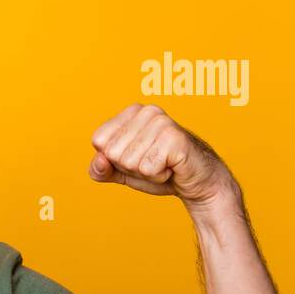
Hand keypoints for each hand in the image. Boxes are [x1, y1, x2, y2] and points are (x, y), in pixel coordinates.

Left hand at [88, 104, 237, 209]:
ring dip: (145, 172)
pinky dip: (158, 176)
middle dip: (130, 167)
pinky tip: (172, 168)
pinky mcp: (174, 138)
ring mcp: (161, 122)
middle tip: (153, 162)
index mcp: (130, 112)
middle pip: (112, 152)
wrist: (196, 182)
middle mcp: (146, 111)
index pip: (98, 141)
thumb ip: (100, 169)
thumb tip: (99, 160)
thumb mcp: (120, 171)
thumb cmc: (157, 171)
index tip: (136, 157)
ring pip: (128, 162)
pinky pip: (147, 169)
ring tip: (163, 164)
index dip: (113, 159)